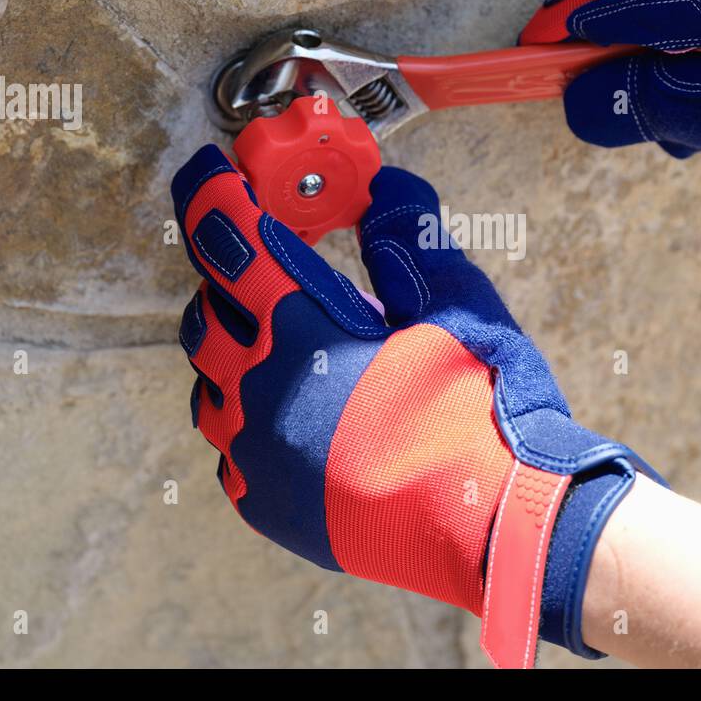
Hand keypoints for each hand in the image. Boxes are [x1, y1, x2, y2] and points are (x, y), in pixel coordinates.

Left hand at [170, 147, 660, 666]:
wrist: (494, 524)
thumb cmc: (482, 411)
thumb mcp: (458, 307)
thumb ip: (409, 240)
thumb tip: (385, 190)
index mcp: (302, 331)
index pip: (231, 242)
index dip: (211, 198)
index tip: (205, 175)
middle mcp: (260, 390)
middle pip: (206, 317)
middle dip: (229, 286)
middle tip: (271, 277)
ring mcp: (255, 454)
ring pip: (210, 387)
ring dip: (237, 358)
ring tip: (292, 355)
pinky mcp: (264, 504)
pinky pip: (231, 450)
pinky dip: (253, 422)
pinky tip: (301, 420)